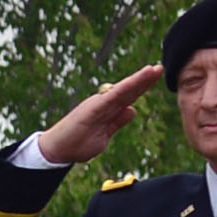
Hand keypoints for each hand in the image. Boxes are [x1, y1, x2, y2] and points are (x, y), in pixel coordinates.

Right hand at [33, 66, 161, 166]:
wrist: (56, 150)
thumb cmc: (78, 143)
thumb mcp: (105, 134)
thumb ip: (118, 122)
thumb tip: (132, 111)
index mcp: (108, 109)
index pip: (129, 96)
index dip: (143, 86)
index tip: (157, 75)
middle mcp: (104, 103)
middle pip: (128, 89)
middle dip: (145, 78)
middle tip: (160, 67)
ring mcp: (98, 105)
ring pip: (121, 90)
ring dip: (137, 80)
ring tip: (152, 70)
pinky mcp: (92, 109)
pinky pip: (110, 98)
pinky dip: (122, 90)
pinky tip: (134, 83)